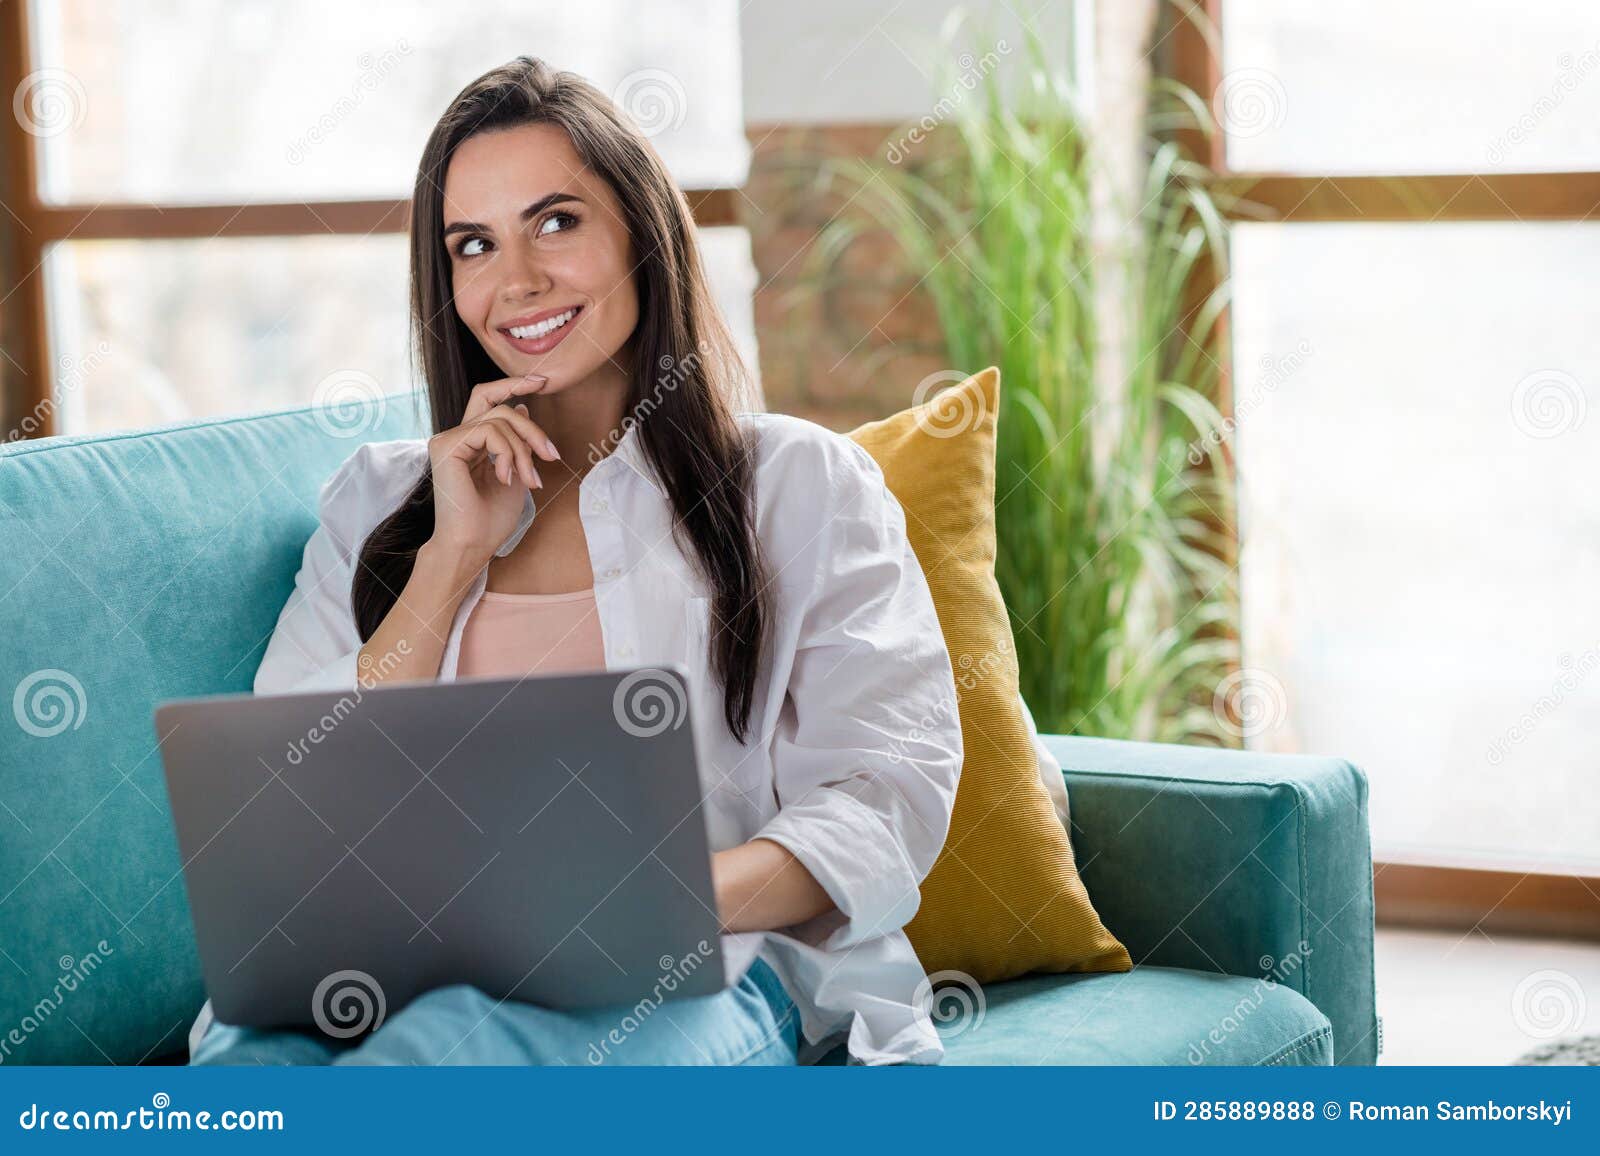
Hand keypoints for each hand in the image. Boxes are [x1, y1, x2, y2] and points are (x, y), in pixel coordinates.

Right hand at [426, 374, 561, 563]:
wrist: (472, 546)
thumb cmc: (491, 521)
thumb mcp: (516, 474)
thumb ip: (518, 443)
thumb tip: (523, 407)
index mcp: (470, 442)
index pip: (489, 399)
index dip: (514, 384)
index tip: (543, 382)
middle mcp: (456, 437)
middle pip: (498, 403)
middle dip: (531, 426)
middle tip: (551, 454)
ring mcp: (448, 440)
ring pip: (500, 419)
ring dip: (524, 450)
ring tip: (529, 480)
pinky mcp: (446, 446)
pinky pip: (490, 431)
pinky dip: (508, 453)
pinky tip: (505, 478)